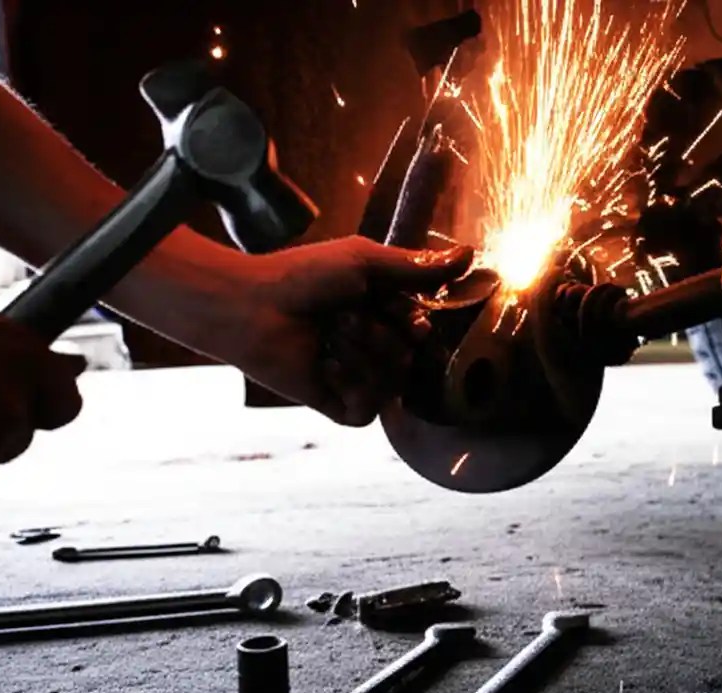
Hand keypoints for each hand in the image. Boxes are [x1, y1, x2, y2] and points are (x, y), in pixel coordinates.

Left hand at [216, 237, 472, 425]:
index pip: (425, 327)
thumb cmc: (302, 277)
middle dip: (379, 334)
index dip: (414, 321)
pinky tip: (325, 366)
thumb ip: (417, 267)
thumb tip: (469, 254)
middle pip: (412, 357)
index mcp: (384, 313)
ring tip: (328, 338)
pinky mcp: (340, 405)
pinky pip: (369, 408)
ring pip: (393, 382)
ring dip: (361, 355)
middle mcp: (375, 347)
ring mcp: (359, 378)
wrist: (252, 308)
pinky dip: (350, 385)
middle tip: (343, 317)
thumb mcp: (365, 261)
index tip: (392, 308)